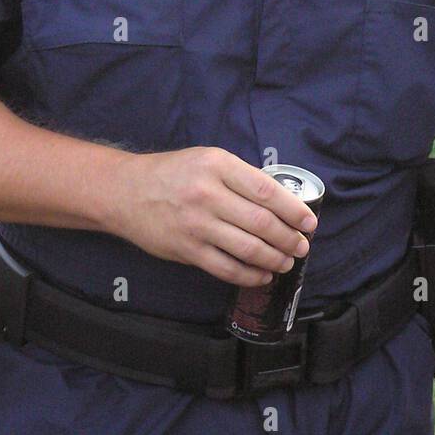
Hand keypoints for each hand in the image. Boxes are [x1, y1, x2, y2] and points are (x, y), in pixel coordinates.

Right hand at [109, 146, 318, 285]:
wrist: (125, 191)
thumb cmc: (172, 173)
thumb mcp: (207, 159)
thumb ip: (240, 177)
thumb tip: (281, 203)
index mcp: (217, 166)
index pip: (266, 191)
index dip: (293, 210)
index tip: (309, 222)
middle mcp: (208, 194)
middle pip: (261, 222)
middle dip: (289, 238)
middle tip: (302, 246)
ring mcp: (196, 224)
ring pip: (248, 248)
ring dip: (275, 259)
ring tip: (287, 261)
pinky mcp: (186, 250)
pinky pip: (226, 268)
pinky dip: (250, 275)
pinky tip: (262, 274)